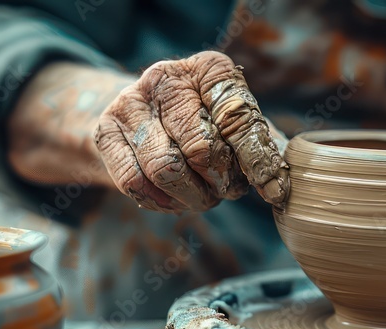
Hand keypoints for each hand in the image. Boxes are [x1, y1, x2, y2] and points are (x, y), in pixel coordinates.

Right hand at [94, 51, 288, 212]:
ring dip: (193, 196)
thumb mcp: (236, 121)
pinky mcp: (105, 131)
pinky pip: (135, 183)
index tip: (272, 192)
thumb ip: (261, 144)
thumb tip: (280, 184)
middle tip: (228, 189)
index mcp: (209, 68)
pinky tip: (175, 199)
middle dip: (221, 182)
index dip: (256, 161)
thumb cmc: (204, 120)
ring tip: (204, 195)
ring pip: (166, 170)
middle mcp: (166, 78)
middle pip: (201, 150)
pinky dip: (162, 202)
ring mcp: (130, 103)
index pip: (237, 119)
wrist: (143, 114)